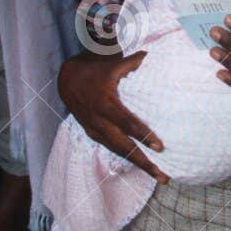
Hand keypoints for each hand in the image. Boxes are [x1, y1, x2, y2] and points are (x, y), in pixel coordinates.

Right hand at [57, 50, 166, 181]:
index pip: (127, 123)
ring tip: (159, 176)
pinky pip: (112, 148)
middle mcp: (100, 121)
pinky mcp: (93, 134)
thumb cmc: (94, 70)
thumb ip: (131, 62)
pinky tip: (142, 165)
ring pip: (118, 152)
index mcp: (105, 104)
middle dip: (144, 163)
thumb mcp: (111, 63)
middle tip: (163, 176)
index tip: (160, 147)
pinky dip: (127, 157)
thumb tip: (149, 54)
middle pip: (124, 147)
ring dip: (138, 165)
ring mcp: (95, 130)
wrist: (67, 80)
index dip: (143, 135)